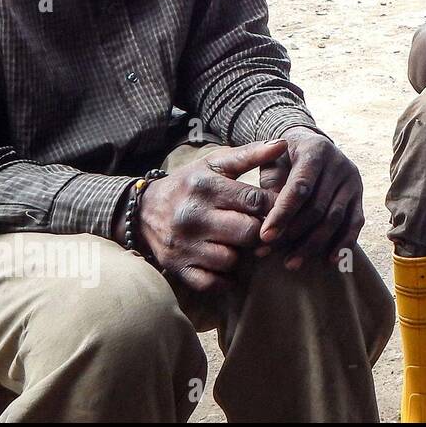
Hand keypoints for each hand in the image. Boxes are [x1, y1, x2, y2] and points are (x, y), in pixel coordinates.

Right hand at [134, 140, 285, 292]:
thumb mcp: (215, 164)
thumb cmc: (190, 184)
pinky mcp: (178, 267)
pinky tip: (226, 262)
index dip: (277, 207)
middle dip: (262, 231)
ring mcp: (184, 245)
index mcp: (206, 187)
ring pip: (233, 259)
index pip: (255, 200)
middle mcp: (193, 216)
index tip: (282, 208)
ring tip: (240, 242)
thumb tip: (283, 144)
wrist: (142, 210)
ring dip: (243, 254)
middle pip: (249, 232)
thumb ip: (250, 154)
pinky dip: (224, 277)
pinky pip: (212, 282)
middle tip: (264, 228)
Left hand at [257, 127, 364, 269]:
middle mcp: (339, 164)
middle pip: (318, 207)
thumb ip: (270, 186)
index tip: (265, 236)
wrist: (311, 145)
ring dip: (313, 244)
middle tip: (270, 252)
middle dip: (293, 233)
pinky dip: (343, 243)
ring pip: (335, 218)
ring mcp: (352, 181)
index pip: (300, 187)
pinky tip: (329, 260)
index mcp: (315, 150)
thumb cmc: (285, 157)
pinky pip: (355, 223)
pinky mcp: (359, 196)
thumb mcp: (273, 162)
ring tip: (291, 263)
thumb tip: (266, 220)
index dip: (282, 213)